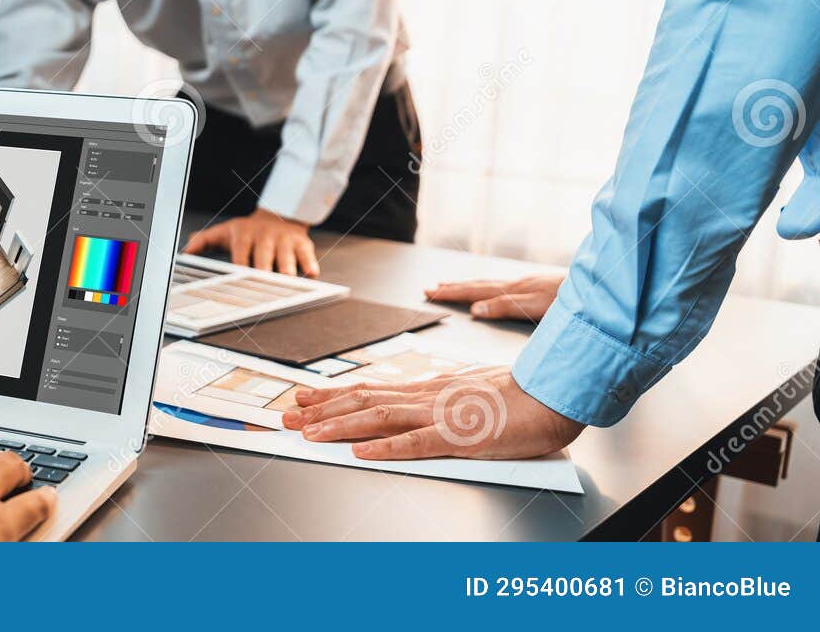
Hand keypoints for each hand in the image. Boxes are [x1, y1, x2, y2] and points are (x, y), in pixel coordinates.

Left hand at [183, 207, 319, 275]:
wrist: (276, 216)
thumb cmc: (246, 232)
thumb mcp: (223, 232)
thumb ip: (203, 241)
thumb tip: (183, 253)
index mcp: (244, 234)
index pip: (241, 254)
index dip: (240, 268)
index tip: (239, 282)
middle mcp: (265, 235)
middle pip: (264, 256)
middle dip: (264, 271)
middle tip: (263, 286)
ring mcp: (284, 239)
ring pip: (286, 256)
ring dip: (286, 269)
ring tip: (286, 283)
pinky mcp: (302, 242)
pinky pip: (307, 254)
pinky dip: (309, 264)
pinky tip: (310, 275)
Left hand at [283, 368, 584, 459]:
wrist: (554, 394)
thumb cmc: (517, 396)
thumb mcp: (467, 389)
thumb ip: (437, 394)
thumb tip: (410, 396)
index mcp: (428, 387)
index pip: (370, 388)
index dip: (332, 394)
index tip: (302, 397)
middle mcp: (426, 396)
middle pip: (364, 400)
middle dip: (321, 410)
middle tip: (287, 416)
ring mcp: (441, 415)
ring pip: (380, 418)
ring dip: (341, 427)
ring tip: (309, 433)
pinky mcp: (461, 437)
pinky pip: (418, 444)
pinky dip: (388, 449)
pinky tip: (363, 454)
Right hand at [424, 274, 563, 321]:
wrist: (603, 287)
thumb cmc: (574, 301)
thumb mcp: (538, 307)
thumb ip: (506, 307)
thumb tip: (476, 308)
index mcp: (515, 290)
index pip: (475, 291)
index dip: (453, 293)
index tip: (431, 293)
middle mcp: (518, 284)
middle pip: (478, 285)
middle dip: (453, 288)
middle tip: (431, 289)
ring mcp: (528, 284)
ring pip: (489, 284)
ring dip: (467, 286)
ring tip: (450, 285)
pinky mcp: (538, 287)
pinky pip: (502, 286)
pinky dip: (486, 288)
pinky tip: (489, 290)